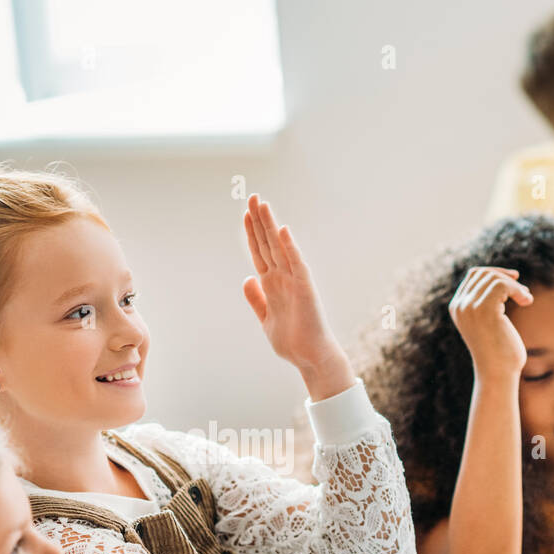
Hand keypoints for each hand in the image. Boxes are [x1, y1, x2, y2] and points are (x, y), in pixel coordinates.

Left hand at [243, 194, 353, 400]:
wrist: (309, 357)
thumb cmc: (291, 341)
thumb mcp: (265, 318)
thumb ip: (256, 298)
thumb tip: (247, 278)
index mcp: (272, 284)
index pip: (259, 252)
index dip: (252, 233)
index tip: (245, 214)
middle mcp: (283, 278)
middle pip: (267, 243)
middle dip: (259, 221)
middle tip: (252, 196)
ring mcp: (294, 281)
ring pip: (279, 248)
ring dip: (270, 226)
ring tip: (262, 204)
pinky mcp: (305, 289)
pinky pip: (296, 264)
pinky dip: (290, 247)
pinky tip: (283, 230)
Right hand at [448, 266, 531, 381]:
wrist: (497, 373)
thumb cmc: (499, 351)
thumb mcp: (491, 323)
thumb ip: (490, 302)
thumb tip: (510, 277)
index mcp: (457, 308)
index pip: (474, 275)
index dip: (496, 274)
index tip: (515, 281)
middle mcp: (459, 306)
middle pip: (484, 273)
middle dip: (506, 278)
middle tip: (523, 293)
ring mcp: (469, 307)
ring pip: (494, 278)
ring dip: (515, 286)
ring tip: (526, 299)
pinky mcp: (484, 310)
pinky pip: (502, 285)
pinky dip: (518, 290)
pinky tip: (527, 302)